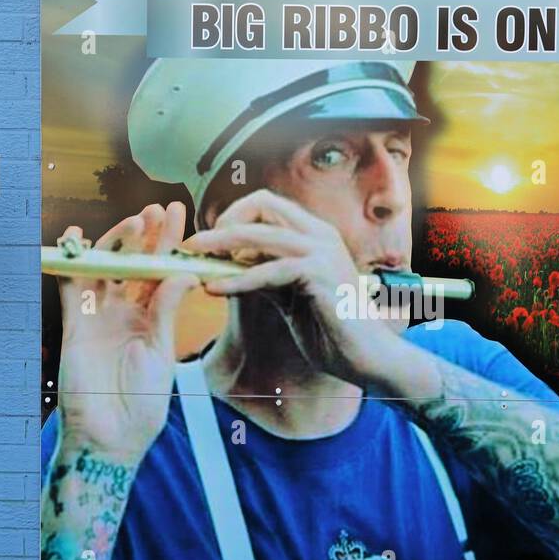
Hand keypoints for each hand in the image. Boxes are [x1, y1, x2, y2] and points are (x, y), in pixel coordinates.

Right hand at [54, 201, 196, 464]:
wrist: (111, 437)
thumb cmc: (142, 405)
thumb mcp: (160, 353)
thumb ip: (166, 312)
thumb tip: (184, 272)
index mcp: (153, 320)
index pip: (162, 273)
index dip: (171, 244)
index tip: (183, 215)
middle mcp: (125, 313)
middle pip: (135, 264)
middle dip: (146, 235)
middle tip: (159, 209)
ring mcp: (99, 317)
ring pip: (105, 268)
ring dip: (117, 243)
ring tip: (135, 222)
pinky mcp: (74, 325)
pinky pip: (70, 287)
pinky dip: (70, 262)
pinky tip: (76, 237)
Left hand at [181, 189, 397, 384]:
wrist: (366, 355)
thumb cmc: (331, 329)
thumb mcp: (290, 295)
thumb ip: (265, 275)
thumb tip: (228, 266)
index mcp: (315, 234)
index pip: (267, 203)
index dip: (234, 215)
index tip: (210, 240)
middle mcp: (321, 234)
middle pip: (262, 205)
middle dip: (221, 223)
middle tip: (192, 246)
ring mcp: (322, 251)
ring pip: (261, 234)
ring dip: (221, 245)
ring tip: (194, 261)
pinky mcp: (319, 274)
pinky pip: (267, 270)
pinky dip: (236, 279)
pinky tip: (214, 289)